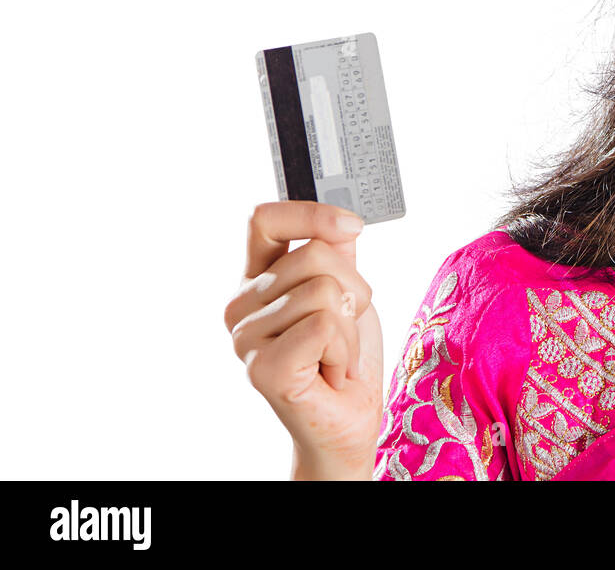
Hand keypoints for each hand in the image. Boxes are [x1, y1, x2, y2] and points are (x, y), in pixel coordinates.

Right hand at [225, 201, 383, 478]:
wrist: (349, 420)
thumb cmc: (345, 356)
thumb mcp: (347, 292)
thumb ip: (336, 254)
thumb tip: (339, 219)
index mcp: (255, 280)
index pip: (264, 220)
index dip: (310, 214)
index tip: (353, 226)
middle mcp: (240, 307)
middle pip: (314, 256)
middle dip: (355, 289)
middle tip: (346, 328)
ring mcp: (246, 338)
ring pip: (325, 291)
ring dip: (351, 327)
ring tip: (336, 354)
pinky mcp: (263, 368)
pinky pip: (325, 325)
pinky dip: (345, 349)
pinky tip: (332, 372)